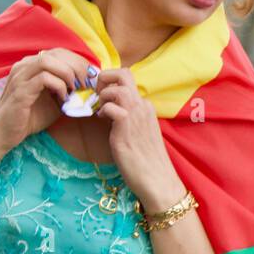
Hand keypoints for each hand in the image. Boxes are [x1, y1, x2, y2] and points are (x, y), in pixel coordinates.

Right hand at [0, 48, 94, 153]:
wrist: (4, 135)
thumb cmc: (29, 117)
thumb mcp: (54, 101)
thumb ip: (68, 90)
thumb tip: (89, 85)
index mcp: (31, 66)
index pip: (59, 52)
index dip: (79, 61)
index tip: (91, 76)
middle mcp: (24, 66)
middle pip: (56, 53)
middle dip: (77, 66)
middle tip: (87, 83)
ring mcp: (20, 77)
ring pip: (48, 60)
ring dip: (68, 73)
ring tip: (76, 88)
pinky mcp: (20, 90)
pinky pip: (44, 78)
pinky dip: (59, 86)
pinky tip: (63, 98)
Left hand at [92, 67, 181, 208]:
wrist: (157, 179)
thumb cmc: (147, 161)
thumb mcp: (138, 133)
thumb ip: (127, 120)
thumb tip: (109, 112)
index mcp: (146, 107)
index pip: (128, 81)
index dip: (111, 83)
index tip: (102, 95)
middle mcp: (143, 106)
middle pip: (124, 73)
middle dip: (104, 76)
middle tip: (96, 92)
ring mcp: (136, 115)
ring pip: (117, 87)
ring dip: (103, 94)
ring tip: (99, 108)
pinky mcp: (127, 126)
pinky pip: (110, 107)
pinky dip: (103, 110)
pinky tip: (101, 119)